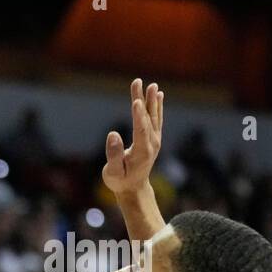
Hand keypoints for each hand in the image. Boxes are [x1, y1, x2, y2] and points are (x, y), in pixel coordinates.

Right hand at [102, 79, 162, 195]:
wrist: (134, 188)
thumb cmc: (120, 181)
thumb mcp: (113, 172)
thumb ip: (113, 154)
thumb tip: (112, 134)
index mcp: (141, 151)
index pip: (140, 129)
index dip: (138, 114)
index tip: (136, 100)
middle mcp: (151, 143)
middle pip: (147, 118)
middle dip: (142, 99)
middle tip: (138, 82)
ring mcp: (155, 141)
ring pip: (153, 116)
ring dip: (152, 100)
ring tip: (152, 85)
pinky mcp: (154, 139)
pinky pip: (157, 119)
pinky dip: (157, 107)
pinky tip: (158, 95)